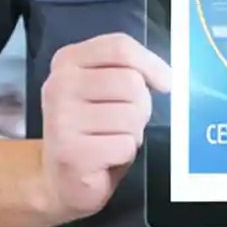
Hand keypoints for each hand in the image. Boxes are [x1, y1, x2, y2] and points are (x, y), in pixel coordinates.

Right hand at [39, 33, 171, 220]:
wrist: (61, 178)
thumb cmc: (95, 129)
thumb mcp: (107, 90)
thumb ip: (130, 71)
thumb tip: (168, 78)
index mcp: (68, 61)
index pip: (120, 47)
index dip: (151, 64)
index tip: (164, 82)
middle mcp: (59, 85)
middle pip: (131, 82)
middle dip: (141, 105)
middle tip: (122, 121)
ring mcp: (61, 119)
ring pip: (132, 115)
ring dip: (132, 132)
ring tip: (111, 138)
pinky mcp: (71, 153)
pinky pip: (125, 145)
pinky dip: (124, 153)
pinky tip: (105, 157)